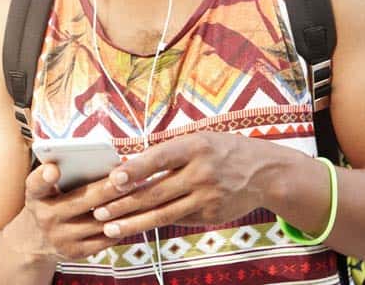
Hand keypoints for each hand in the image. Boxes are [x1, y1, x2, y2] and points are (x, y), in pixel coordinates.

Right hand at [2, 162, 128, 261]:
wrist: (36, 240)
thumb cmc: (50, 201)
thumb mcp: (45, 186)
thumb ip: (63, 173)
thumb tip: (98, 164)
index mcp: (36, 194)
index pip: (37, 184)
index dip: (44, 177)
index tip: (54, 170)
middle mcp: (45, 217)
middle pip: (81, 201)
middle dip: (107, 189)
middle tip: (128, 178)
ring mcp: (61, 238)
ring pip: (99, 221)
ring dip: (121, 208)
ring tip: (139, 193)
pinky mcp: (75, 252)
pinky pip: (104, 239)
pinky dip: (121, 225)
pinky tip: (134, 214)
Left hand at [93, 131, 290, 238]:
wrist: (265, 173)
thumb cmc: (223, 150)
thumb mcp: (200, 139)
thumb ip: (169, 151)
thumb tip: (130, 166)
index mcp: (196, 146)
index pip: (159, 158)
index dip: (135, 169)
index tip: (113, 179)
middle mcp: (201, 173)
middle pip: (156, 192)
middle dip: (124, 203)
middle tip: (99, 210)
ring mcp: (207, 197)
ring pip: (163, 214)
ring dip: (133, 222)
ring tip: (109, 226)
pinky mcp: (210, 216)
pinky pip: (177, 220)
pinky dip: (154, 224)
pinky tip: (135, 226)